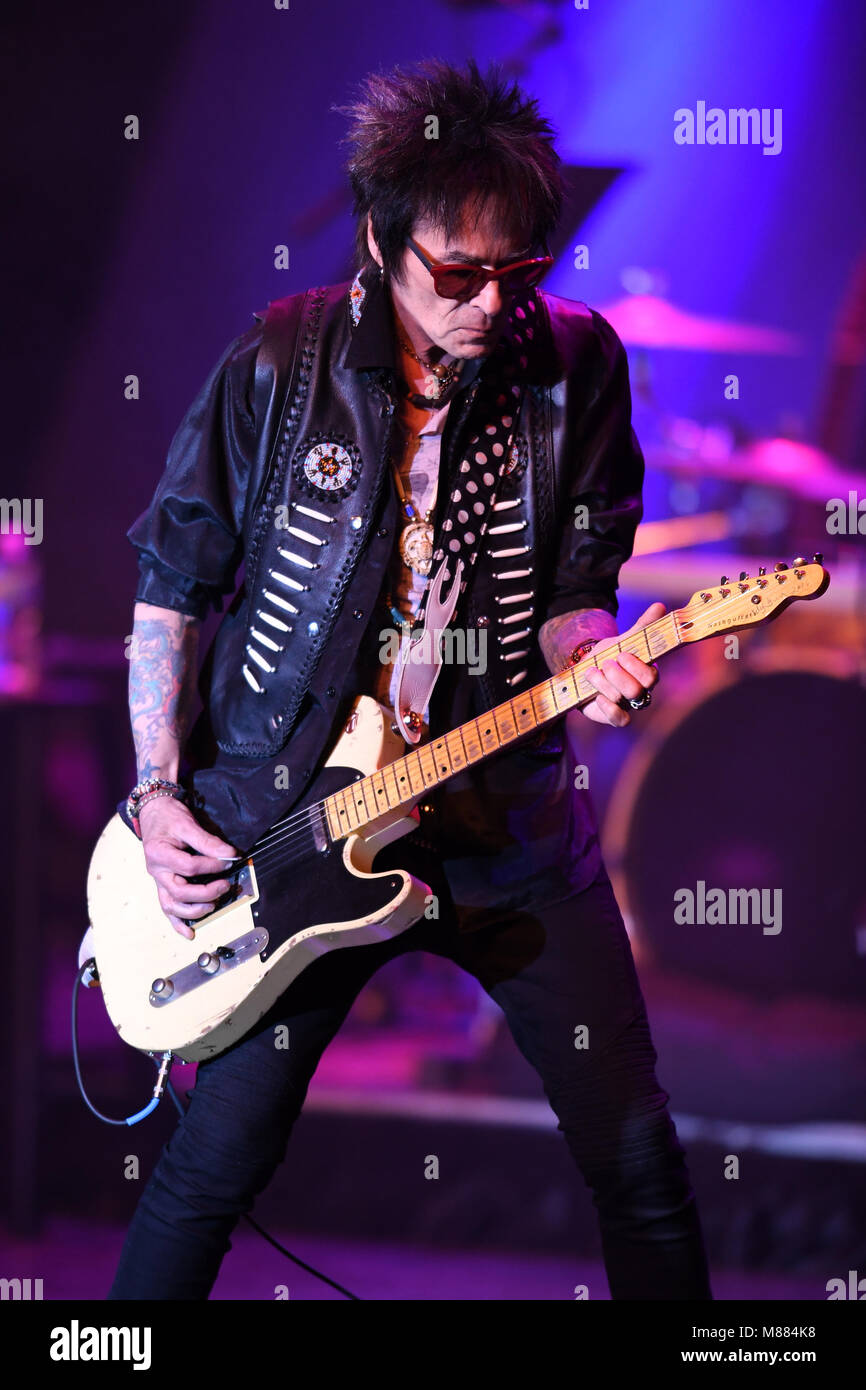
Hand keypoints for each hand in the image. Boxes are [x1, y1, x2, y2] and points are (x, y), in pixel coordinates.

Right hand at [138, 795, 239, 938]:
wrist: (154, 812)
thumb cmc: (169, 817)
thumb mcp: (188, 824)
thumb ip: (208, 841)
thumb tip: (230, 853)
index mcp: (159, 853)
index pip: (189, 867)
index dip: (212, 866)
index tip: (229, 860)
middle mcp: (156, 871)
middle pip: (179, 891)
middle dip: (204, 893)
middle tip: (225, 886)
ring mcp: (158, 880)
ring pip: (171, 905)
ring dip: (193, 911)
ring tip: (213, 905)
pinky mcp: (162, 885)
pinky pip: (167, 907)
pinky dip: (177, 923)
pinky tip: (189, 933)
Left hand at [580, 602, 664, 726]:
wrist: (588, 668)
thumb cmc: (611, 654)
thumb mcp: (624, 640)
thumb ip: (643, 626)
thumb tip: (660, 606)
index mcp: (647, 673)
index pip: (651, 676)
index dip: (635, 667)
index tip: (621, 654)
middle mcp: (641, 691)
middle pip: (636, 690)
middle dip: (617, 675)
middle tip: (606, 663)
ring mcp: (628, 705)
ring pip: (621, 699)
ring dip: (602, 683)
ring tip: (591, 672)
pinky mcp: (614, 715)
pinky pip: (620, 720)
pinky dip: (608, 708)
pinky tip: (597, 696)